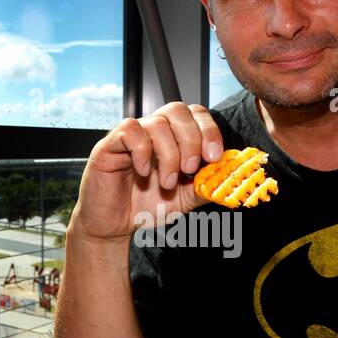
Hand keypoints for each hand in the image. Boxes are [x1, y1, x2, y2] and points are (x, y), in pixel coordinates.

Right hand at [70, 102, 224, 244]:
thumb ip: (205, 186)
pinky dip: (142, 152)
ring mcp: (131, 136)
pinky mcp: (109, 145)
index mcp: (173, 138)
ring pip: (157, 123)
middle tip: (190, 168)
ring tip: (167, 183)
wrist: (115, 226)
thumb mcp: (185, 199)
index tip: (215, 156)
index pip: (195, 115)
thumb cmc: (147, 207)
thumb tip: (228, 175)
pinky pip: (130, 131)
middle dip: (191, 139)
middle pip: (178, 111)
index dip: (209, 130)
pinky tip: (143, 172)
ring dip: (169, 155)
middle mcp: (153, 131)